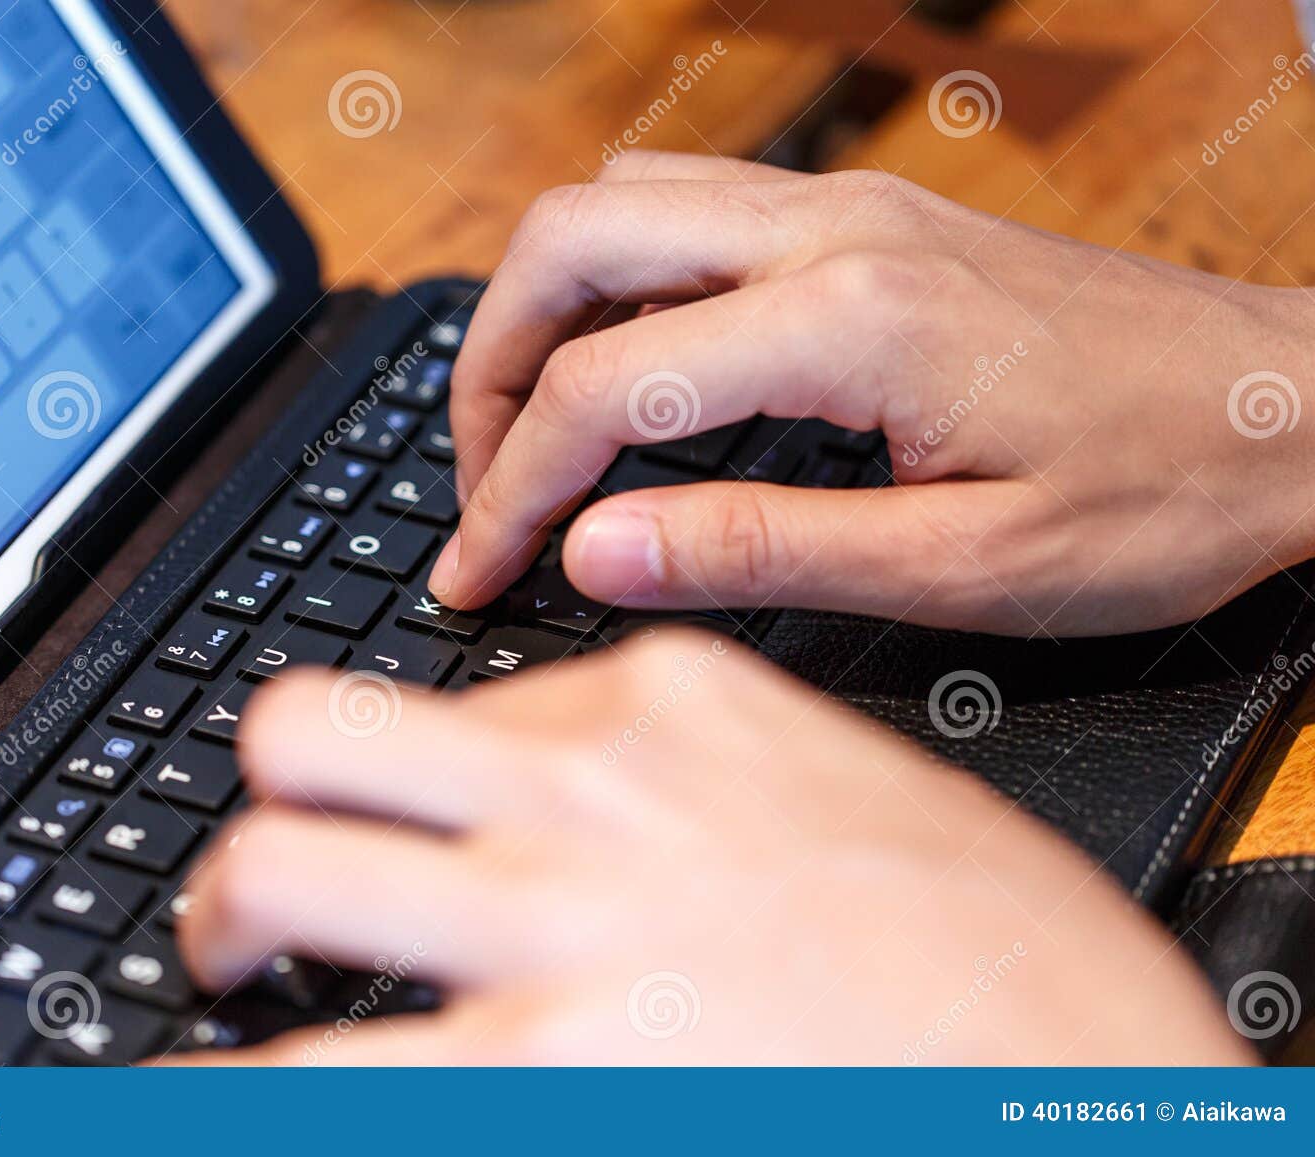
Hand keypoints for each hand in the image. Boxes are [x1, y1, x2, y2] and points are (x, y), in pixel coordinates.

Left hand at [167, 631, 1248, 1064]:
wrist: (1080, 1077)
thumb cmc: (992, 954)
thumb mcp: (838, 791)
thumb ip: (690, 777)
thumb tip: (566, 800)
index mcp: (672, 700)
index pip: (463, 701)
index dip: (411, 782)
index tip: (394, 819)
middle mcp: (587, 788)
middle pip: (313, 736)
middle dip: (264, 808)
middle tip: (258, 883)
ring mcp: (551, 924)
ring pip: (275, 867)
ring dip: (223, 921)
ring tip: (228, 970)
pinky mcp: (536, 1072)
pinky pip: (308, 1076)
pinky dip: (229, 1086)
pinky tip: (208, 1095)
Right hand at [433, 150, 1314, 634]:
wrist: (1291, 406)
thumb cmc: (1159, 492)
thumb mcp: (961, 567)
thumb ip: (762, 553)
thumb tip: (599, 551)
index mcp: (851, 321)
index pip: (605, 388)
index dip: (511, 489)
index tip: (476, 569)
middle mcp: (832, 231)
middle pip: (570, 242)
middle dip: (489, 368)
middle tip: (480, 484)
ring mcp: (848, 209)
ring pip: (618, 205)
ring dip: (542, 309)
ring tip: (529, 430)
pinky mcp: (867, 221)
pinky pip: (687, 210)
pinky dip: (613, 281)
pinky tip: (622, 366)